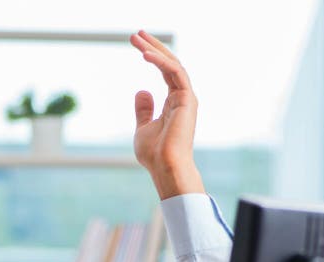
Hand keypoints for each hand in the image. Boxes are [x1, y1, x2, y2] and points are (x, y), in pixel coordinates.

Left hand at [130, 30, 204, 199]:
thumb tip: (141, 90)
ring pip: (173, 65)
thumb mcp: (143, 128)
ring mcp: (187, 97)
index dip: (152, 55)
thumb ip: (144, 110)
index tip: (137, 43)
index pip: (164, 71)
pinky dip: (161, 62)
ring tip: (138, 38)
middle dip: (153, 46)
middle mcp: (183, 96)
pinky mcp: (187, 99)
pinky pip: (175, 73)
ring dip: (155, 49)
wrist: (165, 167)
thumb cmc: (155, 153)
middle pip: (169, 63)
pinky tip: (146, 54)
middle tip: (136, 33)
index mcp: (174, 101)